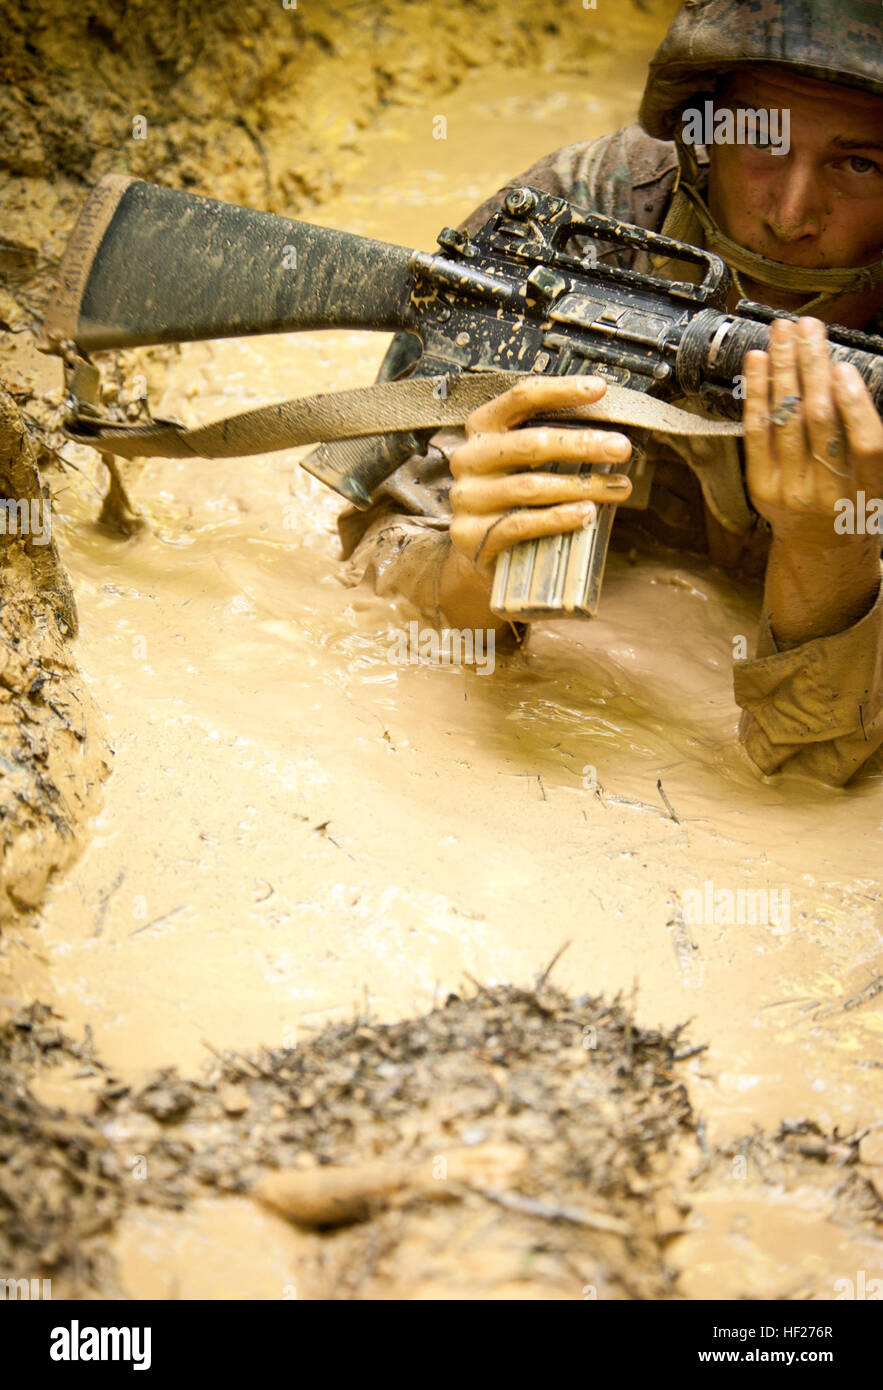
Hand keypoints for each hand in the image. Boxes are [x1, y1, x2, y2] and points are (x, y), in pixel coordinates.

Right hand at [448, 376, 632, 579]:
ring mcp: (468, 497)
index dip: (561, 390)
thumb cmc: (507, 500)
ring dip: (580, 485)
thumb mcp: (520, 463)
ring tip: (616, 487)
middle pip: (530, 443)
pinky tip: (586, 514)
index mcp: (482, 430)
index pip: (521, 398)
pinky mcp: (472, 534)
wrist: (473, 551)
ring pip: (531, 487)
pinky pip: (522, 523)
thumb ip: (550, 445)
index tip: (599, 389)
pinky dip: (559, 518)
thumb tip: (607, 434)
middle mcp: (470, 459)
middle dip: (581, 444)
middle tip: (620, 447)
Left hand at [744, 316, 882, 550]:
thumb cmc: (854, 503)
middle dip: (812, 367)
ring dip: (783, 369)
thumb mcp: (876, 480)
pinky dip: (757, 394)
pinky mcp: (761, 486)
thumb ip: (864, 436)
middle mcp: (828, 492)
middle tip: (808, 328)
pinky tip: (758, 362)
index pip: (866, 445)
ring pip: (785, 421)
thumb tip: (842, 373)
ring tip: (784, 332)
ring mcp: (790, 490)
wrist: (820, 548)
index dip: (855, 406)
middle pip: (819, 422)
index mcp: (869, 490)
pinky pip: (756, 433)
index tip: (844, 368)